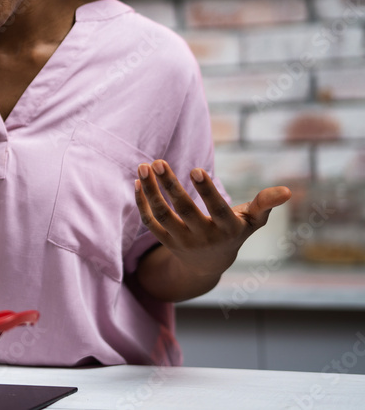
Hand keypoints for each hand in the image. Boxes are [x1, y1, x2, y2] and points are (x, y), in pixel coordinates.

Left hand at [135, 160, 291, 279]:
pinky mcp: (166, 241)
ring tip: (144, 167)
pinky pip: (150, 222)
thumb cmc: (234, 231)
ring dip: (151, 191)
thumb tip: (287, 190)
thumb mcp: (252, 221)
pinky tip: (138, 182)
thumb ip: (265, 204)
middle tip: (159, 162)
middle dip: (170, 185)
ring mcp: (183, 241)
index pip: (216, 210)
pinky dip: (142, 203)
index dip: (206, 191)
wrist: (209, 264)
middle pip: (184, 210)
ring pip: (163, 215)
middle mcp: (205, 237)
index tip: (195, 169)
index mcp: (228, 229)